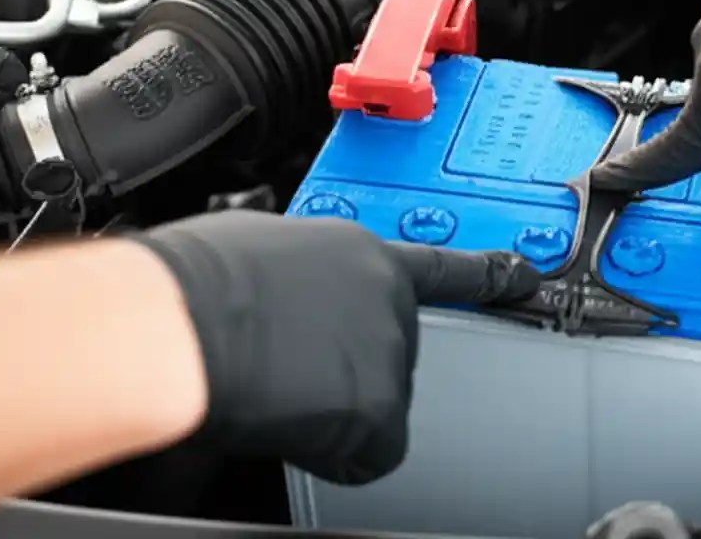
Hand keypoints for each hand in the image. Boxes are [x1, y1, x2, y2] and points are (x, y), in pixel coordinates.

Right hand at [131, 210, 539, 484]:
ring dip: (334, 407)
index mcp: (357, 251)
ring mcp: (390, 351)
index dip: (486, 274)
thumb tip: (287, 293)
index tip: (524, 275)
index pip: (439, 266)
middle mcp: (388, 296)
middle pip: (390, 351)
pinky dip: (334, 453)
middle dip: (346, 367)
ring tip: (274, 386)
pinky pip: (369, 453)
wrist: (176, 326)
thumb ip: (301, 271)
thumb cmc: (189, 283)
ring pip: (376, 403)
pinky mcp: (379, 407)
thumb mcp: (256, 248)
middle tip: (285, 366)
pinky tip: (292, 425)